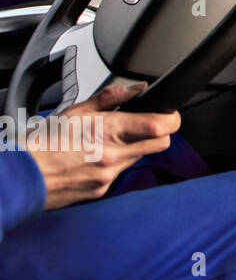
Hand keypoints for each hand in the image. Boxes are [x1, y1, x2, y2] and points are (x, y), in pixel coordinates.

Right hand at [29, 83, 179, 210]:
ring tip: (108, 141)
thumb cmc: (40, 143)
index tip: (168, 113)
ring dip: (134, 148)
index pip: (161, 126)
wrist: (20, 177)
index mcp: (109, 131)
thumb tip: (137, 89)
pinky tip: (95, 158)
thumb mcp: (74, 110)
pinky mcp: (101, 190)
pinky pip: (120, 173)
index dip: (171, 118)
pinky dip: (115, 164)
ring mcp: (109, 175)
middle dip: (159, 133)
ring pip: (140, 158)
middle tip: (145, 125)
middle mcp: (114, 156)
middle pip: (161, 144)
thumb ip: (110, 98)